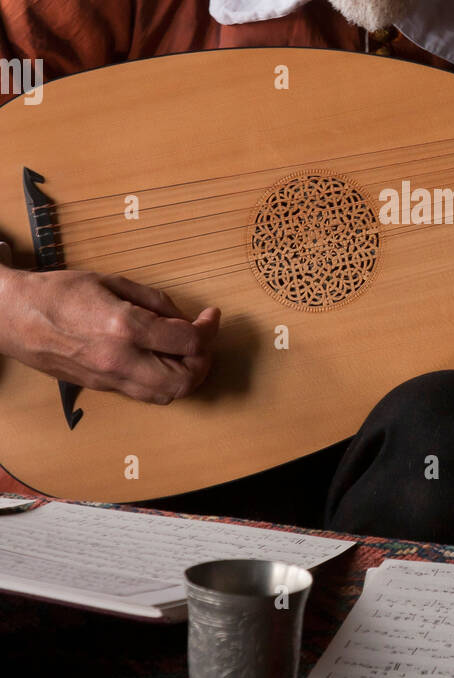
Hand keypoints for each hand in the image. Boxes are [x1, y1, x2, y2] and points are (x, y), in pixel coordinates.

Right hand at [0, 268, 219, 402]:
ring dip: (186, 375)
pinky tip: (162, 358)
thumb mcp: (112, 282)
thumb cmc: (59, 293)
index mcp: (125, 327)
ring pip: (167, 395)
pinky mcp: (102, 388)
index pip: (188, 341)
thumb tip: (183, 318)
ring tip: (185, 350)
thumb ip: (155, 301)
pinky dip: (164, 381)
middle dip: (204, 359)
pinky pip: (145, 394)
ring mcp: (109, 379)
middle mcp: (120, 360)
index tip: (210, 317)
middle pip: (185, 380)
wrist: (14, 317)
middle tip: (202, 338)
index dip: (209, 329)